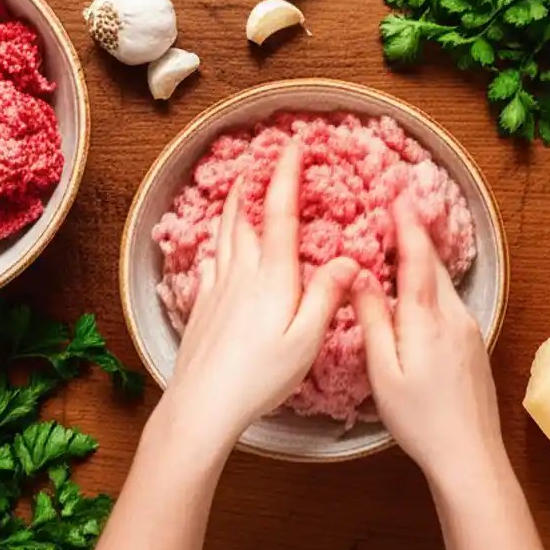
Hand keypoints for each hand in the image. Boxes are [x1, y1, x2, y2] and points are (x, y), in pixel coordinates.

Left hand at [164, 143, 358, 442]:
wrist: (203, 403)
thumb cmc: (260, 376)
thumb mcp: (307, 339)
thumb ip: (327, 295)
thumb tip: (347, 259)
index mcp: (273, 276)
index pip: (280, 211)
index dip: (287, 174)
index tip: (294, 146)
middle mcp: (241, 273)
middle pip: (244, 215)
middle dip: (254, 184)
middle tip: (260, 162)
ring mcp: (217, 288)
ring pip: (224, 235)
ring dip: (233, 208)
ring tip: (239, 192)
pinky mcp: (202, 306)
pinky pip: (210, 263)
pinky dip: (217, 245)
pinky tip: (218, 253)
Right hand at [352, 197, 505, 483]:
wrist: (470, 456)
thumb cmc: (421, 420)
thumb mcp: (383, 371)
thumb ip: (372, 319)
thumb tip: (359, 275)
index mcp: (427, 319)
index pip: (418, 258)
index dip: (407, 223)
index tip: (398, 196)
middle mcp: (454, 317)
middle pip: (433, 266)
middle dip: (416, 235)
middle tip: (397, 209)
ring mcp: (469, 331)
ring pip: (442, 286)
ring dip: (423, 262)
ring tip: (401, 245)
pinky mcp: (473, 346)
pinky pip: (448, 304)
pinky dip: (430, 288)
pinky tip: (416, 297)